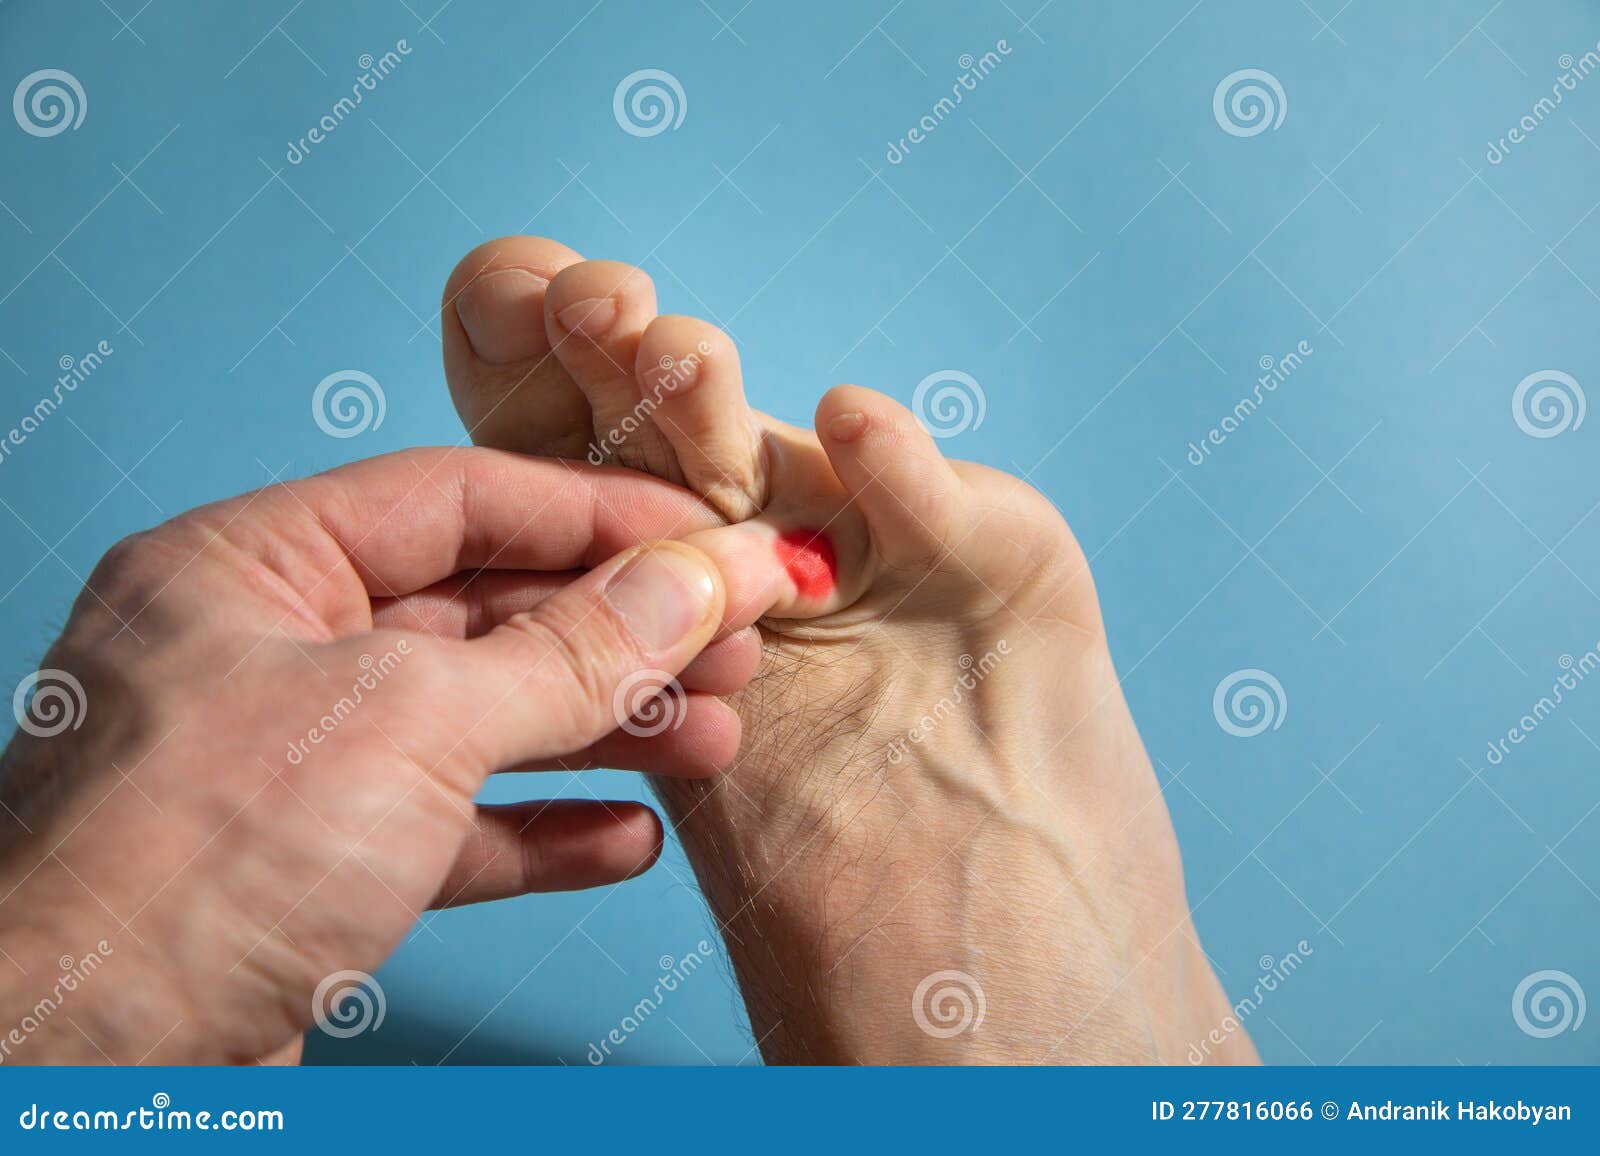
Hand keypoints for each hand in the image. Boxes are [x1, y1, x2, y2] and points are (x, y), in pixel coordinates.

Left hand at [0, 446, 752, 1064]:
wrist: (70, 1070)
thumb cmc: (183, 867)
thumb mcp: (406, 722)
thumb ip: (561, 652)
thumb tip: (687, 582)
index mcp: (253, 566)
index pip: (459, 498)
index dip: (599, 512)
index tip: (707, 533)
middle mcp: (265, 650)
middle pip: (482, 612)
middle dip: (618, 634)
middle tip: (733, 646)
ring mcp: (285, 762)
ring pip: (478, 722)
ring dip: (603, 732)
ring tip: (713, 743)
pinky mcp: (306, 867)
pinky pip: (451, 826)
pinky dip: (542, 829)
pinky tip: (628, 840)